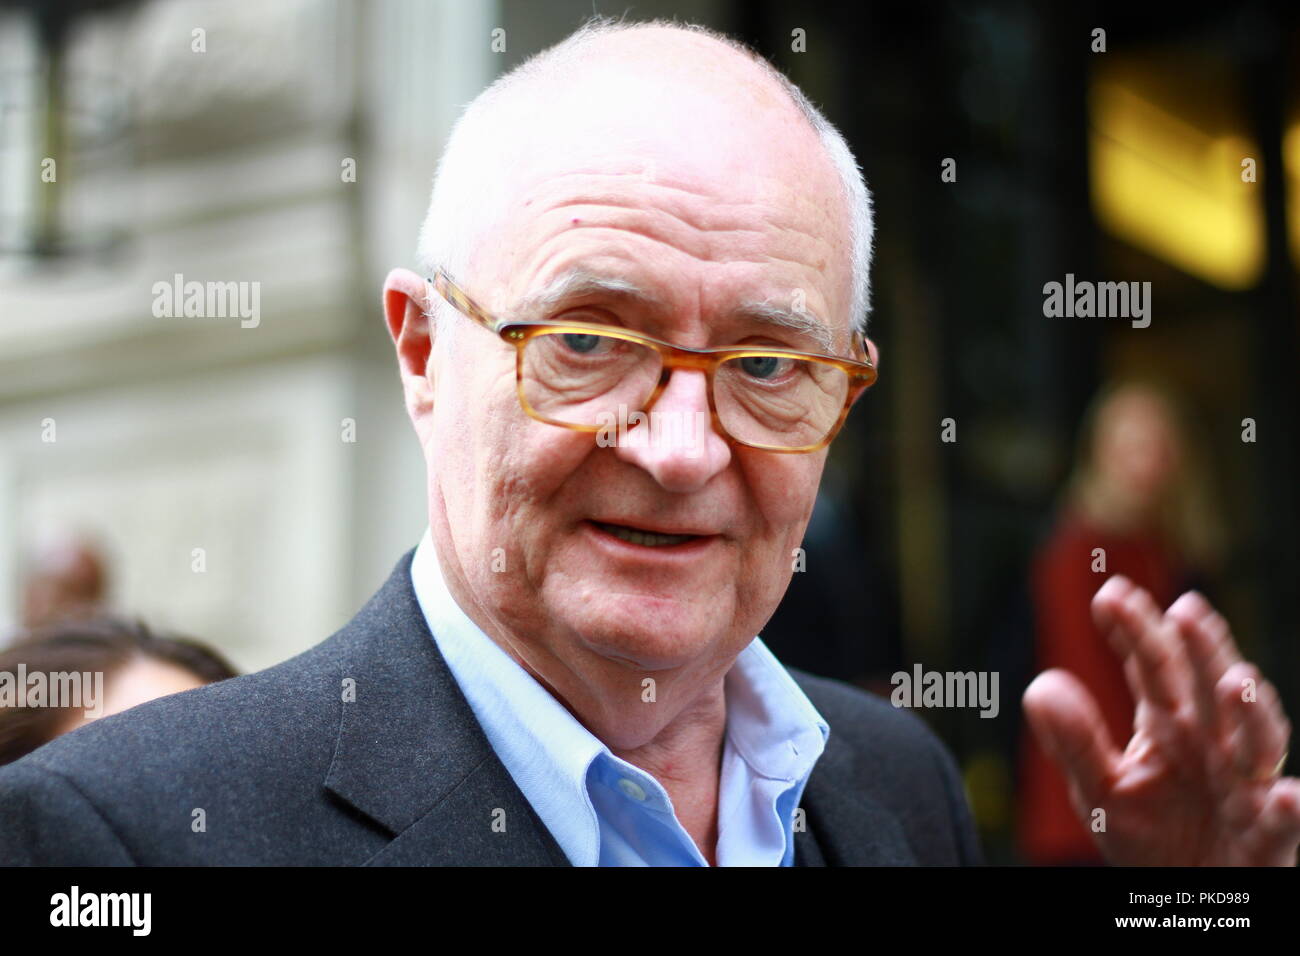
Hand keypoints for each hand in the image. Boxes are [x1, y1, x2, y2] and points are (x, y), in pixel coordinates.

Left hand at [1023, 575, 1299, 864]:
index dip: (1137, 632)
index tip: (1111, 595)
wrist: (1184, 898)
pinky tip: (1285, 795)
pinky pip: (1283, 824)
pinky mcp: (1269, 837)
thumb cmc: (1148, 836)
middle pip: (1209, 689)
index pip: (1153, 668)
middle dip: (1202, 651)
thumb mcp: (1099, 790)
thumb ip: (1074, 741)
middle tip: (1185, 609)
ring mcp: (1245, 787)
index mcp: (1170, 724)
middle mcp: (1213, 744)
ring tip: (1237, 683)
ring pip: (1258, 743)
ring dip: (1252, 714)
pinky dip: (1289, 809)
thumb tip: (1039, 683)